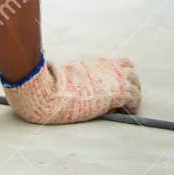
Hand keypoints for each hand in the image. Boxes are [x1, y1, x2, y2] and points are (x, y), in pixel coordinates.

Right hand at [3, 57, 140, 124]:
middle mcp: (105, 68)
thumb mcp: (57, 76)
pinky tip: (126, 112)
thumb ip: (58, 73)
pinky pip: (134, 98)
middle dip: (129, 82)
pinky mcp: (116, 92)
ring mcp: (113, 79)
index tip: (114, 85)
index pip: (116, 62)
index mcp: (93, 65)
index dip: (119, 73)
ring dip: (134, 94)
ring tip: (128, 106)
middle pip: (129, 69)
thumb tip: (38, 68)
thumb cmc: (48, 86)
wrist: (50, 93)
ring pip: (135, 83)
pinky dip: (133, 105)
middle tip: (125, 97)